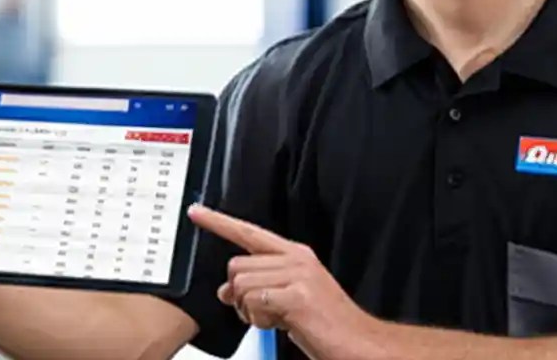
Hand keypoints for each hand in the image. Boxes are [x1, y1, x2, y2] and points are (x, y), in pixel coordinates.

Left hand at [187, 204, 387, 359]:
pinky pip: (253, 303)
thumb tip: (226, 291)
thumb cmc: (328, 325)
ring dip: (249, 311)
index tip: (196, 212)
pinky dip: (259, 320)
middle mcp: (296, 260)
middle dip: (240, 296)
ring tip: (275, 319)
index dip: (218, 221)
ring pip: (241, 285)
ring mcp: (298, 275)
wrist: (360, 344)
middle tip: (262, 313)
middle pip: (237, 266)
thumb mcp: (287, 301)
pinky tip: (281, 324)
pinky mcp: (297, 296)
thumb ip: (258, 289)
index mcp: (295, 256)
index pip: (249, 233)